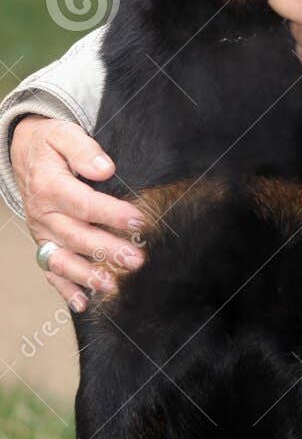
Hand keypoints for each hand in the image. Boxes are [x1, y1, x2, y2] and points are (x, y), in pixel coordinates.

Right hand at [11, 117, 146, 310]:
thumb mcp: (63, 134)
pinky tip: (81, 304)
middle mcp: (43, 214)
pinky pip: (50, 271)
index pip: (83, 203)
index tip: (139, 220)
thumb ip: (84, 149)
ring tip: (111, 285)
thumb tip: (105, 168)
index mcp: (49, 186)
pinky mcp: (45, 244)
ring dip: (87, 276)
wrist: (24, 154)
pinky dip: (64, 289)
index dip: (111, 213)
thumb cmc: (50, 144)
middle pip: (76, 236)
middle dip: (107, 250)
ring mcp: (43, 233)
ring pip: (62, 259)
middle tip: (136, 259)